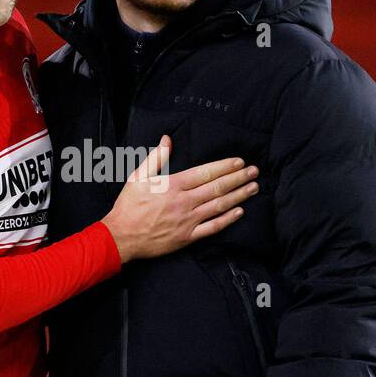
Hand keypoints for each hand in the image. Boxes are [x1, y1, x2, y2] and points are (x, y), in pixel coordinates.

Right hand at [100, 135, 258, 262]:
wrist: (121, 237)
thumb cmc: (129, 206)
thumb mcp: (138, 177)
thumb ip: (156, 158)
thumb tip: (167, 139)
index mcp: (173, 185)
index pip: (205, 172)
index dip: (225, 166)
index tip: (239, 162)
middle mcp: (184, 202)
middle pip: (217, 187)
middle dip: (238, 178)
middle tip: (254, 172)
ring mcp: (187, 221)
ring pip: (219, 206)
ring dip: (238, 196)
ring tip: (253, 188)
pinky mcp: (187, 237)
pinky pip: (212, 227)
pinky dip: (227, 219)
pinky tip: (239, 212)